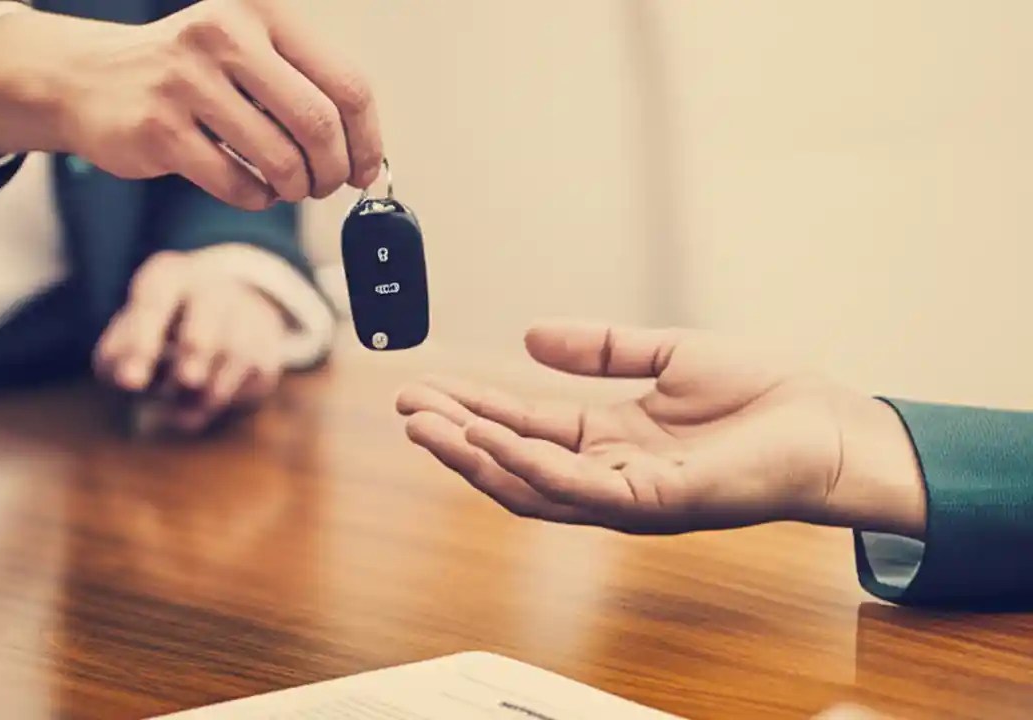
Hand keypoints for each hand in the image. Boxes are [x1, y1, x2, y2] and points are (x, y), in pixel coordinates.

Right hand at [0, 0, 382, 209]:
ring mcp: (188, 82)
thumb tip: (363, 153)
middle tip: (324, 185)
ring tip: (286, 187)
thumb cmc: (187, 74)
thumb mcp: (245, 51)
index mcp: (261, 13)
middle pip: (319, 124)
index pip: (347, 83)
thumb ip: (302, 86)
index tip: (364, 169)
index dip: (367, 138)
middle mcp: (225, 36)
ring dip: (294, 188)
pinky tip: (251, 189)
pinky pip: (237, 183)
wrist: (88, 77)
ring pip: (280, 160)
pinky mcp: (159, 129)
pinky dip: (256, 199)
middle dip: (332, 170)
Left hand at [94, 251, 288, 434]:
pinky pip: (256, 373)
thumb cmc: (155, 335)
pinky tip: (203, 407)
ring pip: (237, 349)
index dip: (142, 342)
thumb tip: (129, 379)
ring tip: (180, 410)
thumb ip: (117, 358)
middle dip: (197, 349)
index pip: (155, 301)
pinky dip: (228, 399)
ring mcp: (245, 311)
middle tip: (186, 380)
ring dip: (209, 388)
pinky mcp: (268, 344)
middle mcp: (211, 285)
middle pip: (209, 310)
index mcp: (167, 276)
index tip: (130, 382)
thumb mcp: (125, 339)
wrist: (214, 322)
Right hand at [397, 322, 927, 536]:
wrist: (832, 423)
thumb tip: (528, 336)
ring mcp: (632, 493)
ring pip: (534, 485)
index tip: (426, 385)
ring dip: (476, 457)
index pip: (524, 426)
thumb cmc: (765, 397)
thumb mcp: (667, 353)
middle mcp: (611, 473)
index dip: (472, 406)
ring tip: (427, 425)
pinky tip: (495, 440)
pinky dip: (535, 466)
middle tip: (405, 407)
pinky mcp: (660, 500)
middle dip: (455, 438)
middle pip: (513, 463)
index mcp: (611, 440)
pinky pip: (583, 489)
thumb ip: (599, 348)